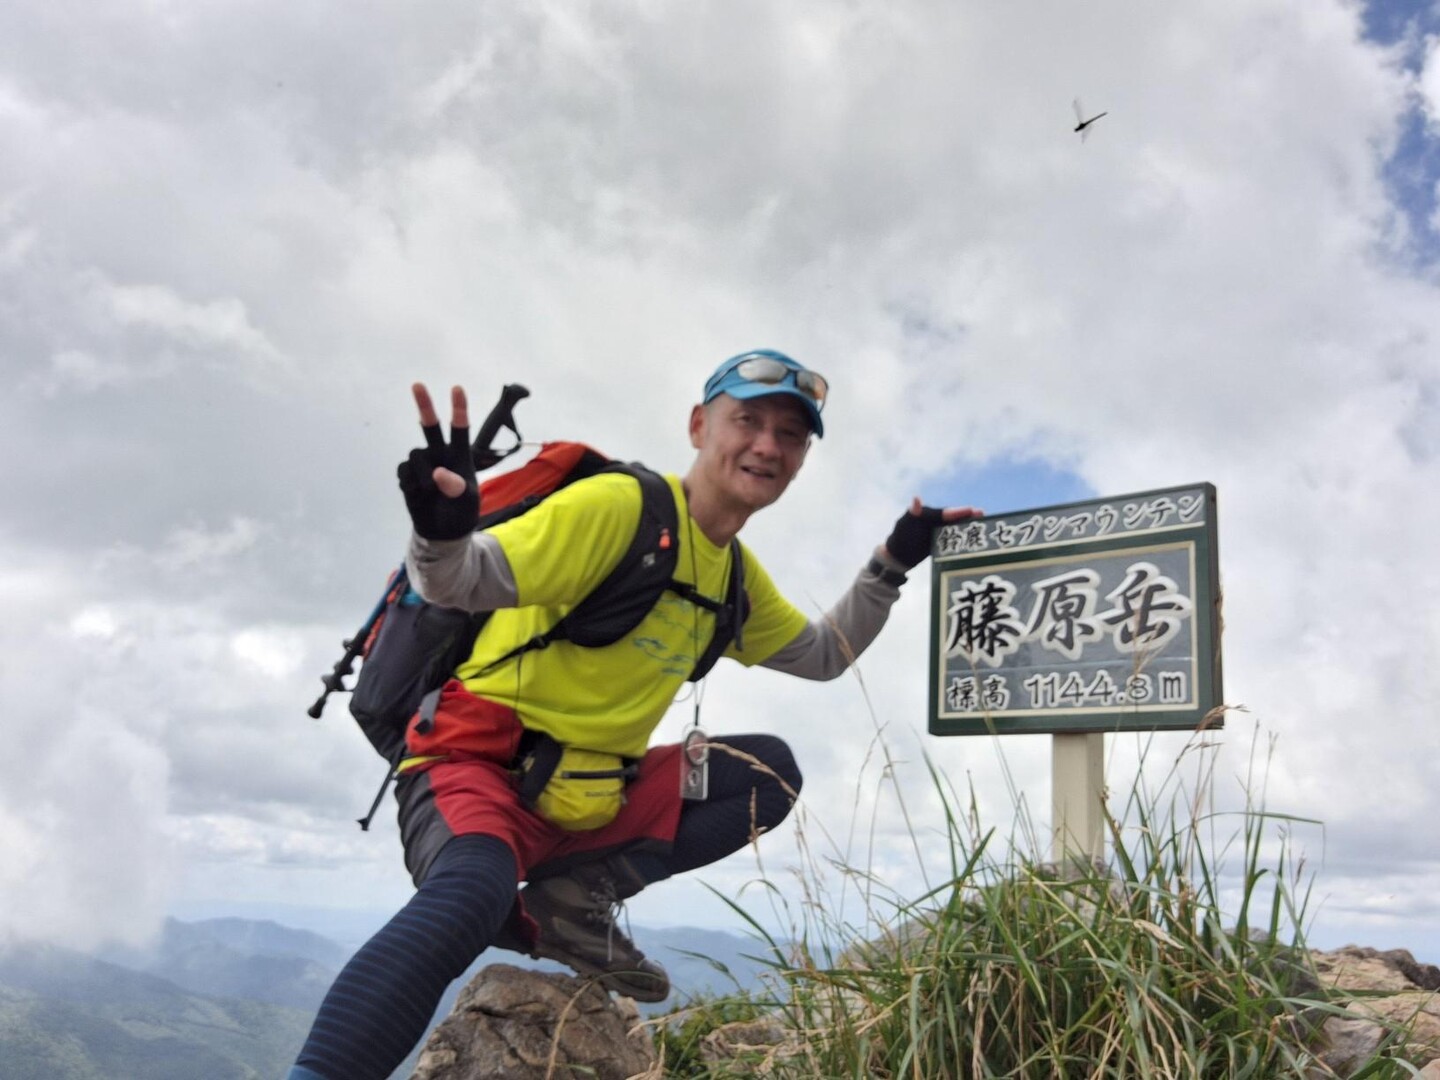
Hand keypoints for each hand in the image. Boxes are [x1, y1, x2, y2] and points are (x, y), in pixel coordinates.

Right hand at [396, 383, 480, 539]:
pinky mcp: (407, 476)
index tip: (457, 389)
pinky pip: (404, 472)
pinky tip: (417, 494)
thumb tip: (438, 473)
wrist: (443, 530)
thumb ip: (455, 487)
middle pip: (430, 427)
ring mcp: (423, 464)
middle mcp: (440, 455)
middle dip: (424, 406)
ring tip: (429, 490)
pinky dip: (410, 484)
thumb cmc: (461, 510)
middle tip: (418, 385)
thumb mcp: (466, 501)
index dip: (458, 409)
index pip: (459, 429)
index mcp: (459, 456)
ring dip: (422, 473)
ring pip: (415, 455)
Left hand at [883, 497, 982, 568]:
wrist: (897, 556)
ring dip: (968, 524)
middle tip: (982, 513)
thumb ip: (913, 513)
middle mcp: (935, 520)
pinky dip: (964, 536)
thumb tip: (917, 499)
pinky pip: (953, 537)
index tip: (970, 510)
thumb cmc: (900, 537)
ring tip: (983, 522)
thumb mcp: (905, 525)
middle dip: (967, 516)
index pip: (943, 513)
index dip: (956, 512)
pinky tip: (975, 538)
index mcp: (927, 514)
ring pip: (955, 526)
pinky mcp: (941, 540)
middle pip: (952, 518)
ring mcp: (938, 530)